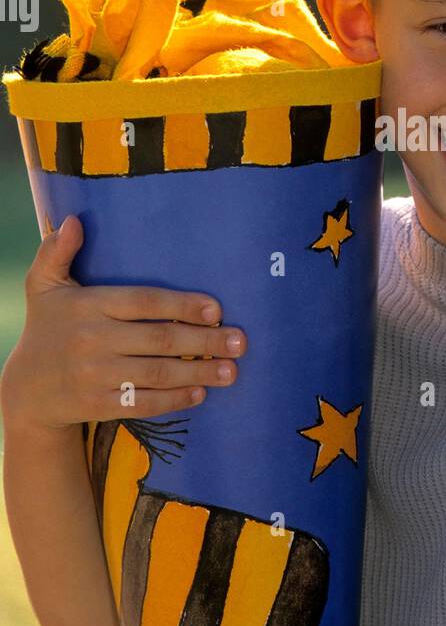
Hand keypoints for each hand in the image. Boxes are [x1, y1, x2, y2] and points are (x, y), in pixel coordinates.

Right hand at [0, 214, 245, 433]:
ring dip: (198, 372)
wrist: (25, 390)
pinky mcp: (97, 405)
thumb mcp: (42, 285)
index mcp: (87, 305)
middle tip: (240, 341)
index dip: (182, 305)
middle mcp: (92, 340)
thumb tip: (73, 220)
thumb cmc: (46, 328)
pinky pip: (142, 403)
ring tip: (231, 370)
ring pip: (157, 374)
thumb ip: (56, 252)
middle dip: (204, 341)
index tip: (217, 310)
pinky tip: (201, 393)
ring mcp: (95, 375)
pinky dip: (174, 399)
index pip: (143, 302)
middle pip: (159, 339)